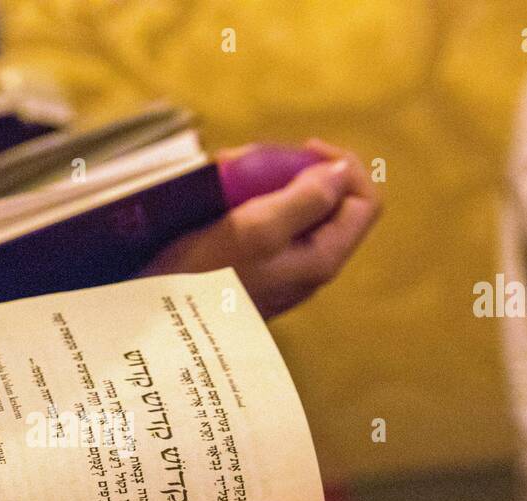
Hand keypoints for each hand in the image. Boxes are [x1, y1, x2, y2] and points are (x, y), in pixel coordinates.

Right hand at [142, 139, 380, 317]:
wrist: (162, 324)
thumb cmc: (207, 276)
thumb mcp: (257, 228)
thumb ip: (306, 199)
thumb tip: (342, 172)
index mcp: (322, 257)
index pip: (364, 202)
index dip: (344, 167)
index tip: (303, 149)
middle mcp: (309, 266)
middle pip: (329, 203)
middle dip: (297, 170)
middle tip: (253, 160)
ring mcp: (282, 271)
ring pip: (295, 211)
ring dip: (267, 183)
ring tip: (226, 172)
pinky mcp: (254, 271)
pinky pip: (266, 226)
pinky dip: (248, 203)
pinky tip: (217, 198)